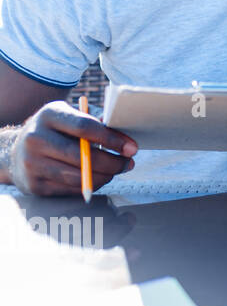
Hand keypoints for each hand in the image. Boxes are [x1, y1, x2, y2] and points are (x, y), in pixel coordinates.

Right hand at [9, 101, 137, 196]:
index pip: (85, 128)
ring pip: (79, 177)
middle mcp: (36, 138)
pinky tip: (97, 178)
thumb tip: (125, 140)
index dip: (112, 139)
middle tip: (128, 163)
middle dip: (112, 163)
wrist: (16, 152)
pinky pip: (70, 189)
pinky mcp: (34, 185)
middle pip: (83, 156)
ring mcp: (32, 164)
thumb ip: (94, 124)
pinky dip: (89, 186)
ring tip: (115, 171)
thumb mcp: (68, 117)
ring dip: (104, 177)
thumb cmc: (54, 132)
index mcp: (49, 115)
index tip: (131, 148)